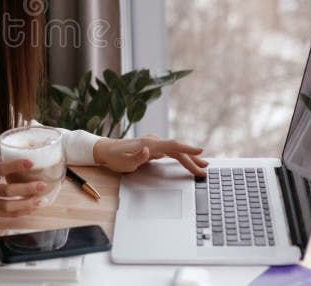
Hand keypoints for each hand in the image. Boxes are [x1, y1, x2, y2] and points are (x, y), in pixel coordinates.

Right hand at [0, 158, 46, 218]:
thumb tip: (16, 157)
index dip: (15, 165)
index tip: (30, 162)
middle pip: (6, 190)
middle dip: (26, 188)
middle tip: (41, 185)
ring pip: (8, 206)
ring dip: (26, 204)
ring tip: (40, 200)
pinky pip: (7, 214)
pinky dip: (20, 212)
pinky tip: (31, 208)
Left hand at [93, 134, 207, 176]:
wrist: (105, 150)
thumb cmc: (114, 157)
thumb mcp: (123, 162)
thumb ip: (136, 157)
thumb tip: (148, 151)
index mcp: (149, 143)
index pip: (172, 145)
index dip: (187, 149)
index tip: (200, 151)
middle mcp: (154, 141)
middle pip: (177, 150)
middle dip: (192, 159)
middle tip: (204, 170)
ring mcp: (154, 144)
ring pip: (175, 151)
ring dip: (188, 158)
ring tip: (202, 166)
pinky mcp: (153, 148)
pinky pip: (170, 152)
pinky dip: (180, 157)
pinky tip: (188, 161)